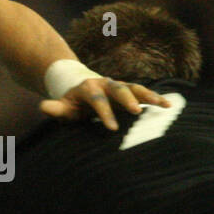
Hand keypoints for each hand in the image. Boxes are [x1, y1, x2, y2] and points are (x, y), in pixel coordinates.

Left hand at [39, 77, 170, 130]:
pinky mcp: (129, 91)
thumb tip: (44, 106)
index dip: (104, 113)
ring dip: (149, 96)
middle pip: (118, 89)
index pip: (97, 100)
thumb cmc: (72, 103)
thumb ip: (56, 108)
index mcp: (89, 88)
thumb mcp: (63, 106)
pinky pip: (144, 93)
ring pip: (135, 88)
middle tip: (137, 111)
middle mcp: (106, 84)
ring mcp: (119, 86)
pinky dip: (156, 98)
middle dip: (128, 100)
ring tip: (164, 105)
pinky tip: (169, 106)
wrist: (81, 88)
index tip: (112, 128)